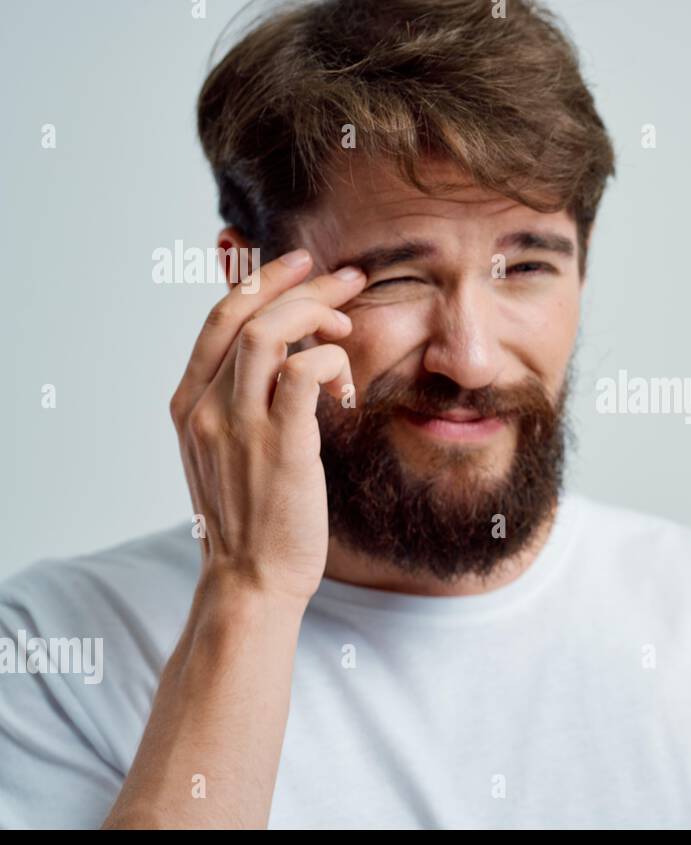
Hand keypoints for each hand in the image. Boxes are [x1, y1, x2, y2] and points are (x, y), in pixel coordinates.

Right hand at [170, 249, 367, 606]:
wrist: (251, 580)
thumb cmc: (252, 519)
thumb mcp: (229, 453)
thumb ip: (241, 405)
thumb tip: (280, 364)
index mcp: (189, 404)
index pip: (219, 319)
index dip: (261, 282)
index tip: (300, 265)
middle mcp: (206, 408)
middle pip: (245, 314)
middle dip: (299, 285)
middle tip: (345, 278)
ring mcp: (238, 427)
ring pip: (268, 334)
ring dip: (315, 315)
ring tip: (347, 325)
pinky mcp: (279, 447)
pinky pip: (300, 374)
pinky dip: (328, 361)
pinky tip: (345, 381)